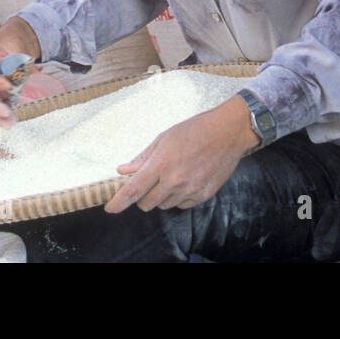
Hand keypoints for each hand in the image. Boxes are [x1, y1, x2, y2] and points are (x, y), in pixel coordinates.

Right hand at [0, 17, 41, 128]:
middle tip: (6, 112)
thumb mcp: (14, 42)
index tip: (8, 84)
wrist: (16, 39)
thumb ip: (16, 58)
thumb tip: (20, 71)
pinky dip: (7, 115)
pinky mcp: (6, 94)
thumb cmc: (11, 38)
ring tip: (10, 124)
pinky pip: (4, 106)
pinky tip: (13, 121)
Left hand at [104, 95, 259, 213]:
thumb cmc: (195, 129)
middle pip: (147, 203)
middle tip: (147, 182)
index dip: (119, 202)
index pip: (134, 190)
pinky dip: (178, 197)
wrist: (228, 132)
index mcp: (162, 163)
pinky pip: (182, 205)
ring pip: (164, 205)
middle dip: (141, 197)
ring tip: (171, 176)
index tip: (110, 208)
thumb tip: (123, 170)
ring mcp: (191, 189)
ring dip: (161, 196)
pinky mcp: (204, 195)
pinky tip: (185, 181)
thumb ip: (143, 157)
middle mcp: (175, 180)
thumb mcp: (164, 137)